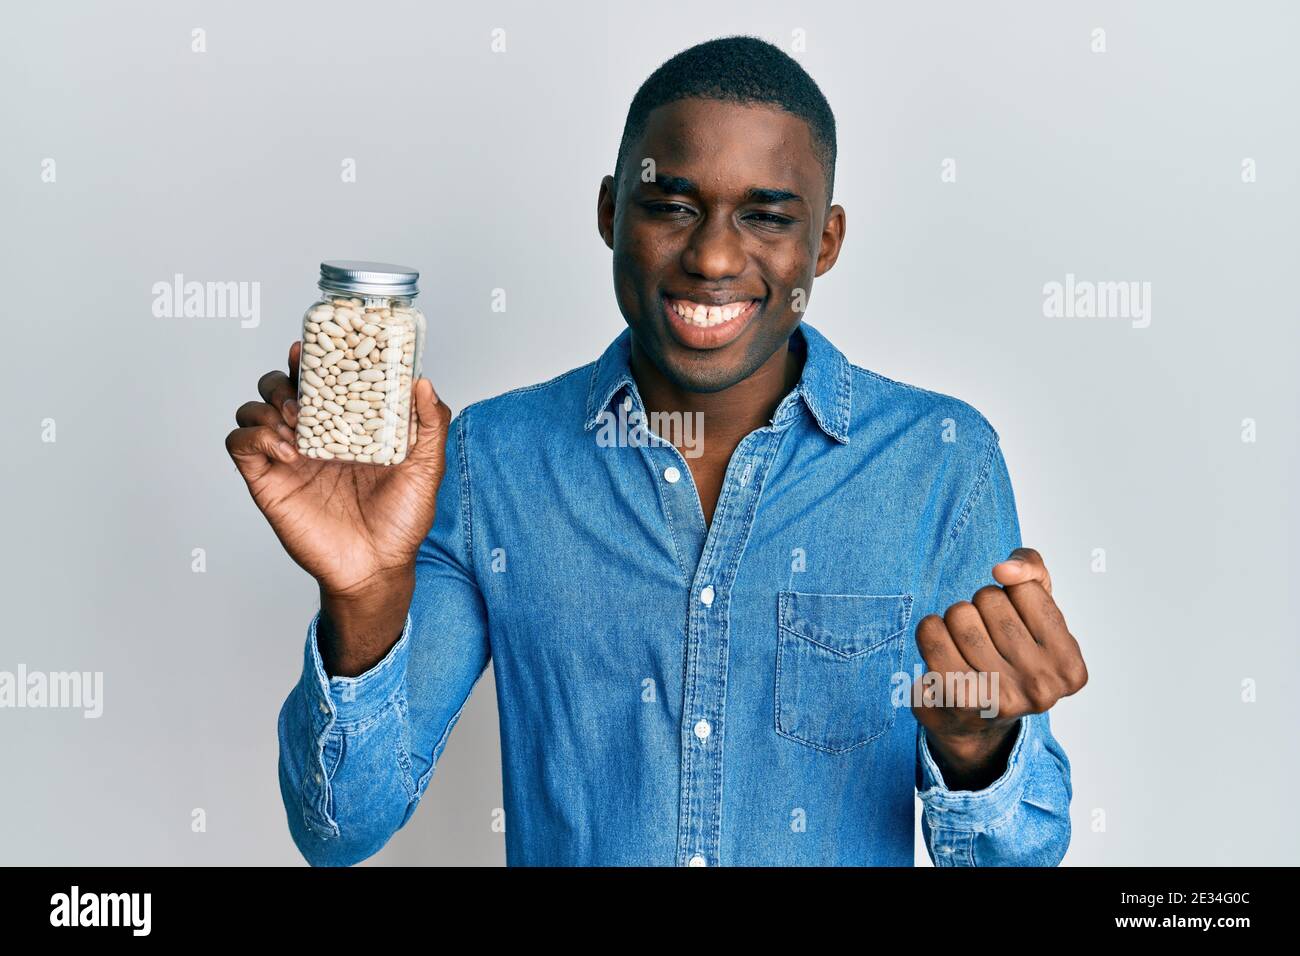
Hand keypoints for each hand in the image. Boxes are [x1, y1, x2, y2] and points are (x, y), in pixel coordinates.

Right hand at [225, 340, 451, 598]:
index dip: (310, 358)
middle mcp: (312, 436)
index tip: (310, 347)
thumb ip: (431, 423)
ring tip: (297, 425)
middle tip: (305, 399)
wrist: (377, 566)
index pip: (318, 379)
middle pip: (277, 386)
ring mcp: (286, 457)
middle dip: (284, 380)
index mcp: (346, 426)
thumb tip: (422, 381)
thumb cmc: (402, 521)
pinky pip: (239, 444)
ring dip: (268, 406)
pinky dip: (255, 437)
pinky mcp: (267, 480)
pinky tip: (289, 451)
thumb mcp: (427, 467)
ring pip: (253, 409)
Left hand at [911, 547, 1087, 783]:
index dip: (1011, 596)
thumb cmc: (1009, 656)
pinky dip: (929, 631)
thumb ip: (1033, 571)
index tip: (1015, 627)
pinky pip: (930, 631)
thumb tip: (1006, 570)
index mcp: (1069, 667)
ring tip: (963, 648)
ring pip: (959, 613)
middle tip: (985, 640)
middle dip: (980, 607)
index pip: (1025, 589)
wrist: (973, 724)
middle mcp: (1040, 687)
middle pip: (989, 599)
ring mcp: (997, 696)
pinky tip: (940, 653)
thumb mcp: (1037, 610)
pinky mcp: (954, 697)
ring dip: (954, 621)